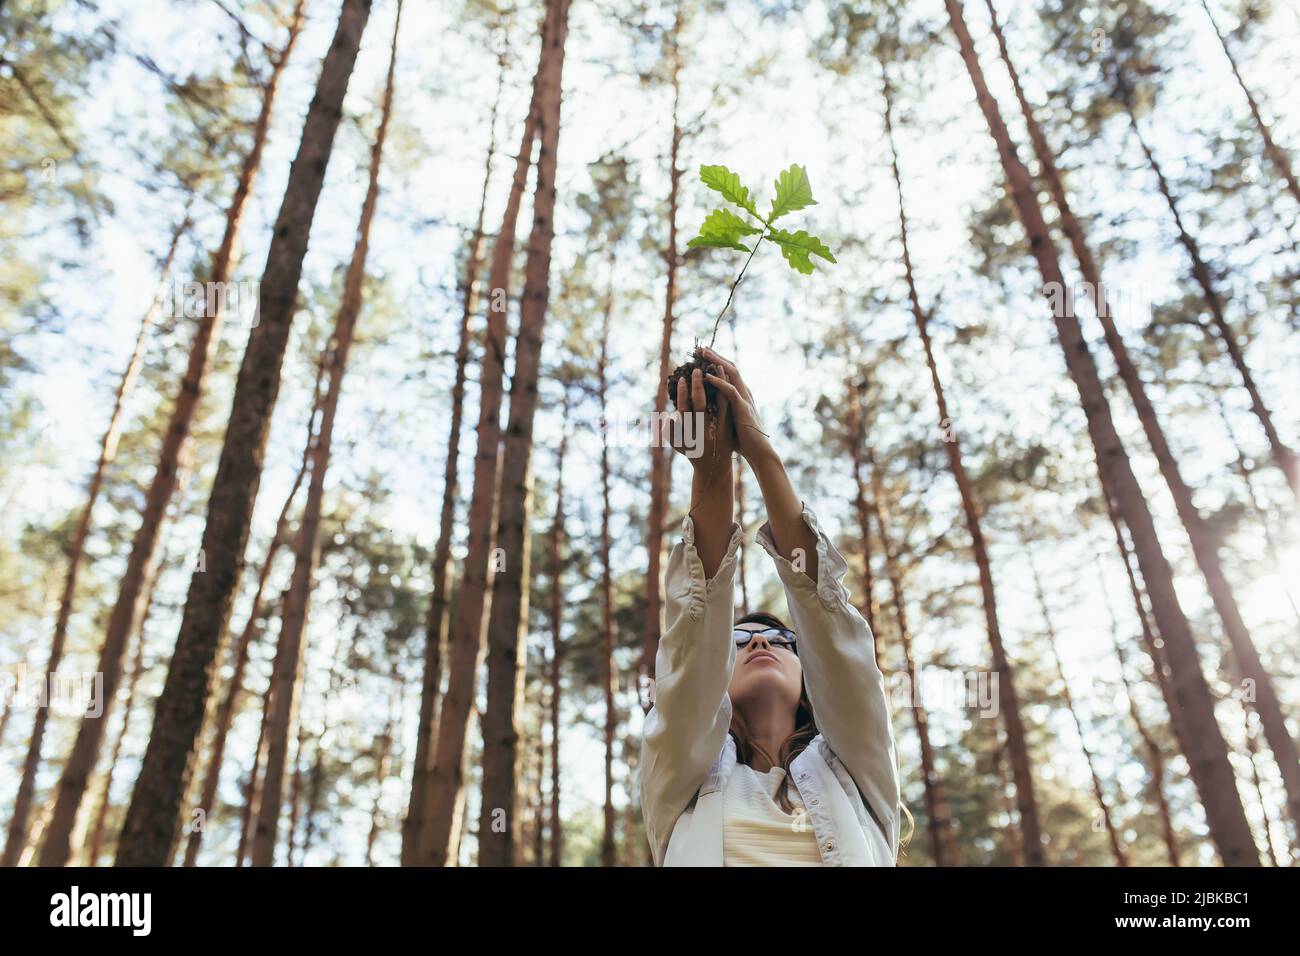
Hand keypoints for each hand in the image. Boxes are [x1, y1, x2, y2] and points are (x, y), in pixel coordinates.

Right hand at [663, 365, 735, 473]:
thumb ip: (671, 431)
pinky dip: (726, 393)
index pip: (684, 408)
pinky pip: (728, 407)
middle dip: (698, 385)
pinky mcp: (728, 427)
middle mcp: (703, 428)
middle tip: (696, 369)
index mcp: (689, 432)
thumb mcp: (679, 445)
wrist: (714, 468)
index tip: (683, 378)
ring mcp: (717, 428)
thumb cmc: (692, 453)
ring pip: (717, 402)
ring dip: (716, 384)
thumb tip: (669, 416)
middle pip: (700, 403)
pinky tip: (726, 380)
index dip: (683, 393)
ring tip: (714, 367)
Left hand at [698, 347, 774, 463]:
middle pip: (729, 368)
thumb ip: (719, 410)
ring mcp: (744, 399)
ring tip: (703, 353)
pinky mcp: (743, 408)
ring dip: (716, 361)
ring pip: (731, 373)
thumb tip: (703, 408)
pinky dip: (719, 382)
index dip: (714, 362)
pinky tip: (707, 376)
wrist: (758, 452)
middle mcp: (743, 393)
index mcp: (739, 395)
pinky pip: (730, 391)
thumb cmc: (742, 440)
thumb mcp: (727, 420)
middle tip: (699, 347)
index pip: (727, 372)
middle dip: (714, 356)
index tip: (700, 355)